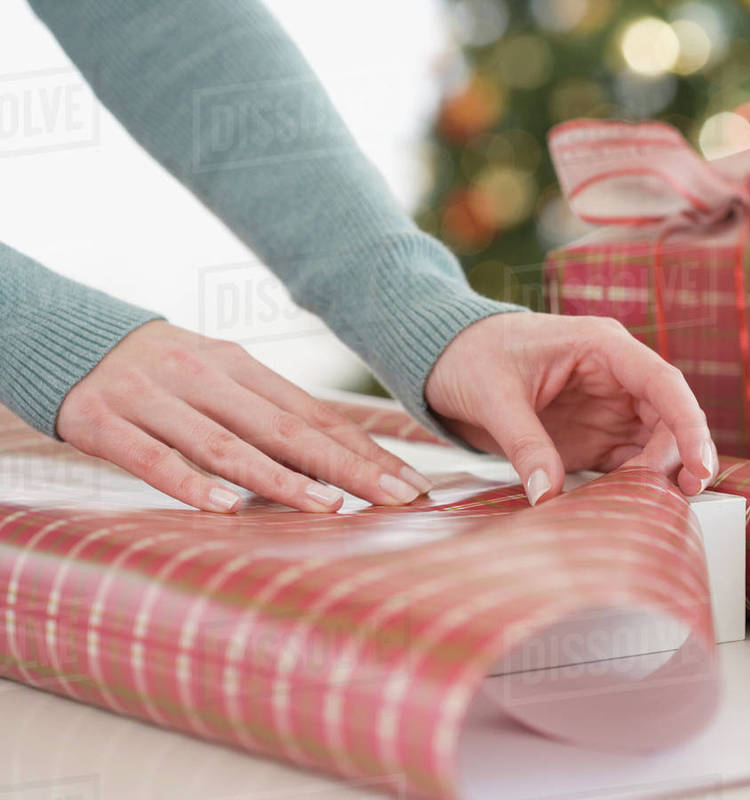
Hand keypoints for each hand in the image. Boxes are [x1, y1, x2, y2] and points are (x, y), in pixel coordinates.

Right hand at [57, 321, 431, 512]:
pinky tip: (223, 509)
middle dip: (347, 467)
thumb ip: (266, 414)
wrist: (65, 337)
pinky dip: (187, 483)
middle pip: (287, 430)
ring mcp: (156, 399)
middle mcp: (206, 380)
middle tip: (396, 498)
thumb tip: (336, 461)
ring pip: (227, 445)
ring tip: (328, 506)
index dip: (363, 450)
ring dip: (281, 479)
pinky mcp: (106, 421)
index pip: (315, 415)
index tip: (409, 481)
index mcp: (241, 370)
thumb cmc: (161, 373)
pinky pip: (152, 457)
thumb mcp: (218, 380)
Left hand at [425, 312, 717, 504]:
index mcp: (601, 348)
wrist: (442, 357)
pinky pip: (624, 464)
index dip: (688, 424)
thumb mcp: (493, 396)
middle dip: (679, 457)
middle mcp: (614, 377)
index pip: (662, 383)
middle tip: (677, 497)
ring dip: (659, 476)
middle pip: (668, 418)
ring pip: (654, 444)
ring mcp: (606, 409)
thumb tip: (548, 497)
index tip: (699, 464)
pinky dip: (630, 487)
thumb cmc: (469, 355)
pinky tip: (629, 509)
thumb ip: (526, 444)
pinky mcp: (591, 436)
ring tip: (655, 508)